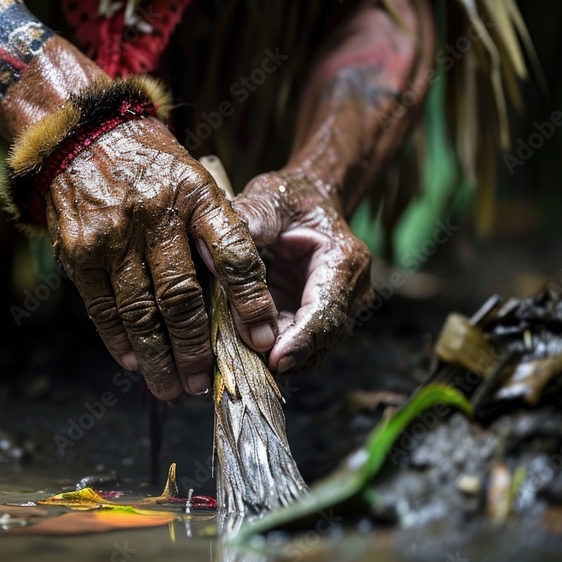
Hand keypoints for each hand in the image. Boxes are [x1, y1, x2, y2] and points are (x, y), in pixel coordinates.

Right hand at [44, 118, 278, 399]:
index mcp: (196, 195)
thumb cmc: (154, 168)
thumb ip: (219, 234)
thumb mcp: (198, 183)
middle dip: (195, 349)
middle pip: (181, 297)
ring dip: (158, 358)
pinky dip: (120, 341)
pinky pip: (102, 309)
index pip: (233, 254)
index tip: (261, 340)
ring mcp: (111, 235)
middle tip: (204, 383)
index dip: (250, 302)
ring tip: (172, 388)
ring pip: (140, 312)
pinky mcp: (78, 252)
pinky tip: (136, 363)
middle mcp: (154, 215)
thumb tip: (240, 306)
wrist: (84, 136)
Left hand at [233, 170, 372, 374]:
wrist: (304, 204)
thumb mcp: (268, 200)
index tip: (274, 358)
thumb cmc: (288, 199)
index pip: (327, 312)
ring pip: (306, 352)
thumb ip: (247, 221)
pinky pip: (293, 347)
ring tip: (231, 357)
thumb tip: (212, 249)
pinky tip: (236, 347)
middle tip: (237, 363)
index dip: (301, 339)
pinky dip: (267, 351)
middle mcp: (350, 293)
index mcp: (344, 261)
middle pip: (318, 341)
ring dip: (270, 357)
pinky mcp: (313, 323)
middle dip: (280, 355)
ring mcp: (335, 312)